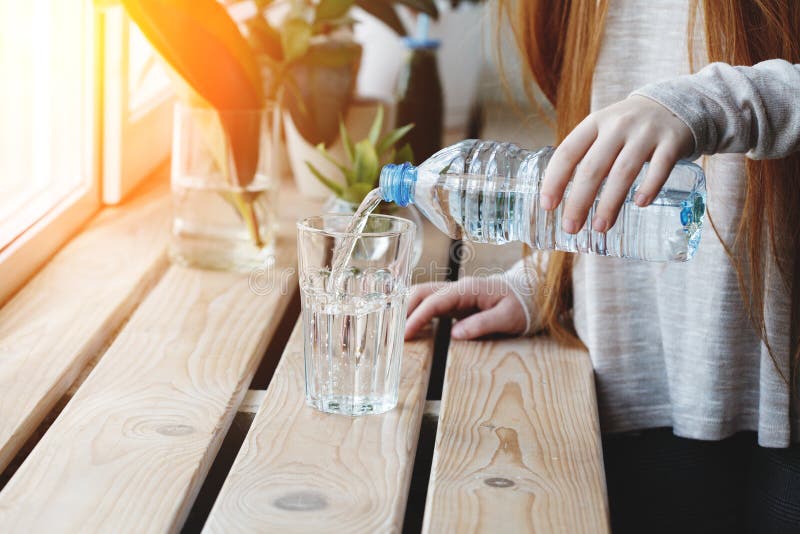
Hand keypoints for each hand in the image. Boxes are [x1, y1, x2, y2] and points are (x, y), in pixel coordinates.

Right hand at [404, 277, 526, 340]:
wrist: (531, 294)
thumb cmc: (521, 305)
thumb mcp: (508, 318)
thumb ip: (482, 324)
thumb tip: (456, 334)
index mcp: (468, 289)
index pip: (434, 301)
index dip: (417, 317)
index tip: (405, 334)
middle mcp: (458, 287)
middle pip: (421, 292)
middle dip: (404, 310)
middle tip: (392, 333)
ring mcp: (455, 293)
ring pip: (423, 295)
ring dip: (407, 309)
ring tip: (395, 330)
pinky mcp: (456, 301)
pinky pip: (431, 303)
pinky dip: (417, 312)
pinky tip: (411, 326)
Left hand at [540, 95, 693, 233]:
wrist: (674, 104)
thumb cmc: (628, 129)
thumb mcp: (602, 130)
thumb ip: (585, 155)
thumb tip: (560, 198)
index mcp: (594, 123)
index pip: (567, 152)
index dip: (554, 180)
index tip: (547, 205)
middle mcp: (617, 126)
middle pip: (593, 167)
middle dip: (579, 201)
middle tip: (571, 227)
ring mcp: (646, 133)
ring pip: (623, 171)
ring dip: (610, 202)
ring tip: (601, 227)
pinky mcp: (672, 141)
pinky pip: (660, 166)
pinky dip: (650, 186)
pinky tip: (640, 204)